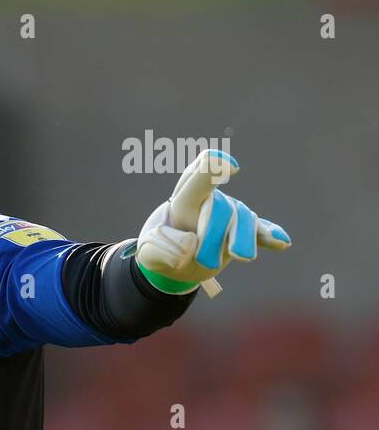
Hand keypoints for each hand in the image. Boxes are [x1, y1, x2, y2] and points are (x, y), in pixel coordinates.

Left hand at [135, 149, 290, 295]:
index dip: (214, 168)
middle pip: (221, 207)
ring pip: (243, 219)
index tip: (231, 169)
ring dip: (242, 239)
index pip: (198, 176)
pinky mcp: (243, 233)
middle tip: (203, 260)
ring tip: (241, 257)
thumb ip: (160, 250)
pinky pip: (259, 231)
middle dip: (213, 234)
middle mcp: (210, 202)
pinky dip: (269, 235)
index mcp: (184, 201)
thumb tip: (190, 245)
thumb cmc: (158, 250)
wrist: (174, 262)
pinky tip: (281, 242)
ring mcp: (230, 216)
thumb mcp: (148, 254)